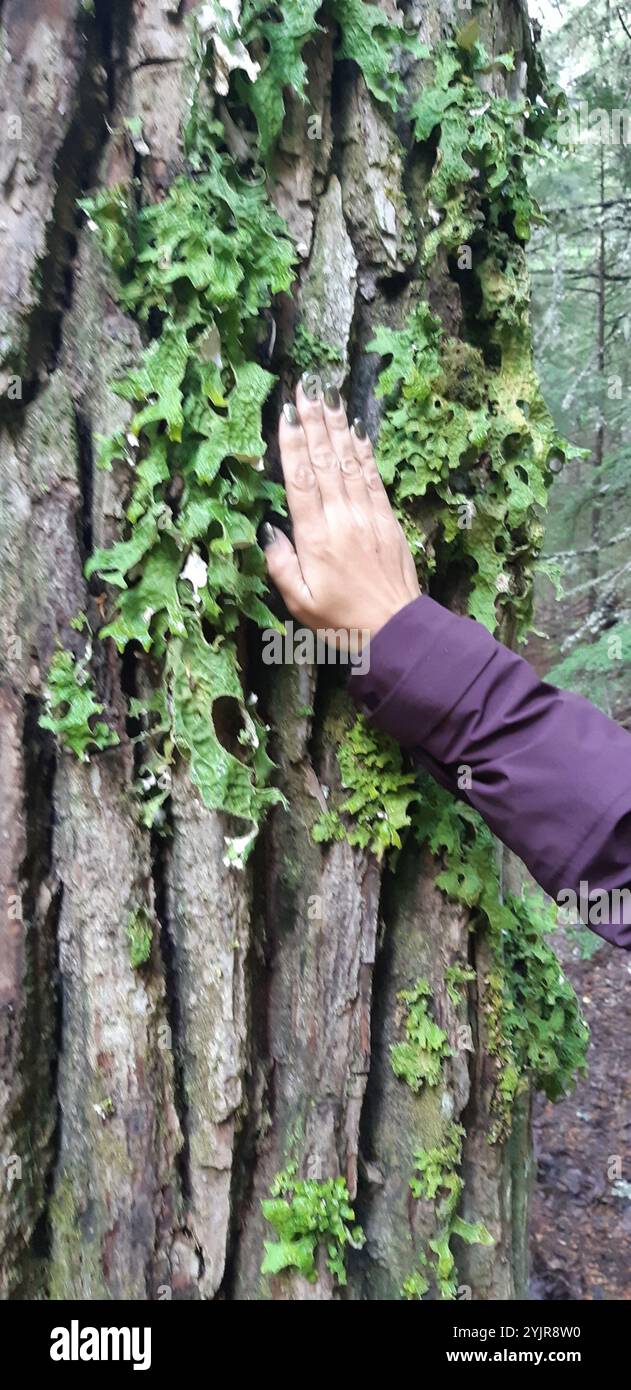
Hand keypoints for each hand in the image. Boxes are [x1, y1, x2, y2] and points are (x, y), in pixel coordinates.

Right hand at [262, 377, 420, 642]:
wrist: (396, 628)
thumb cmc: (341, 620)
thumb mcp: (299, 603)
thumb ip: (280, 565)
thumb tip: (270, 529)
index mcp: (316, 539)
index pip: (301, 481)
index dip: (293, 445)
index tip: (287, 414)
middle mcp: (342, 519)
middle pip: (325, 461)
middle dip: (315, 422)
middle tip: (305, 387)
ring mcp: (367, 516)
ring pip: (349, 462)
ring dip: (337, 427)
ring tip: (328, 395)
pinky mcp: (386, 519)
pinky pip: (372, 477)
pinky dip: (363, 451)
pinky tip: (356, 430)